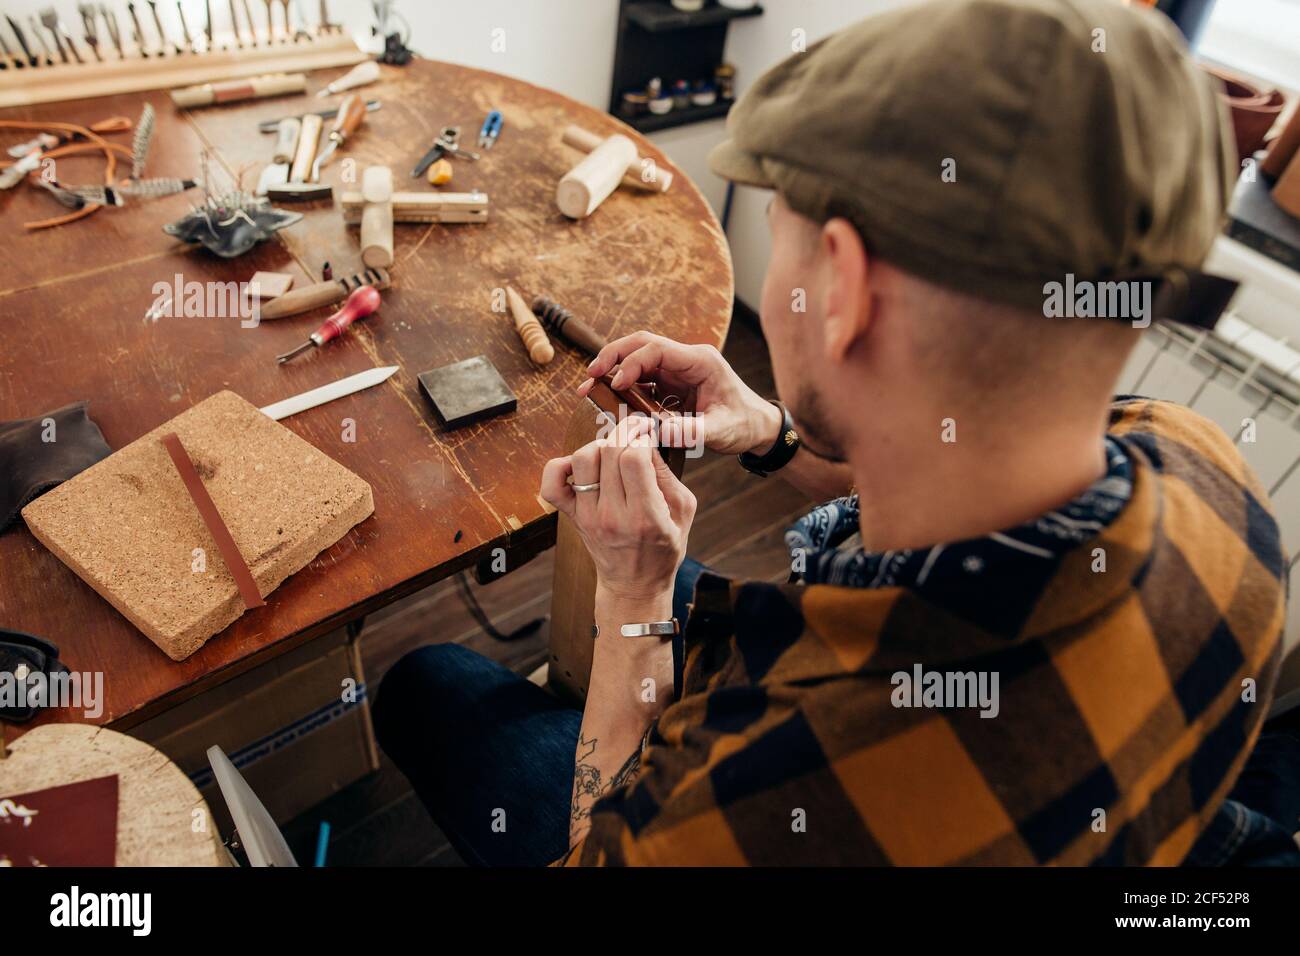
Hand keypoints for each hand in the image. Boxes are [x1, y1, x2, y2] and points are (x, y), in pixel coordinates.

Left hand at [540, 415, 695, 602]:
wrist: (635, 586)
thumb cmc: (664, 548)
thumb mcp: (684, 512)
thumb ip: (666, 474)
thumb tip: (646, 440)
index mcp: (646, 516)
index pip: (634, 458)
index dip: (641, 436)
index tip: (649, 433)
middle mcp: (612, 516)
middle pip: (609, 452)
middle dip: (624, 431)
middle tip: (635, 429)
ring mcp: (588, 516)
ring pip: (581, 460)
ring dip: (599, 445)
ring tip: (613, 449)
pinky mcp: (573, 517)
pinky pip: (552, 485)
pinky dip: (560, 466)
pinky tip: (580, 465)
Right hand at [580, 331, 781, 456]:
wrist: (757, 428)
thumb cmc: (743, 425)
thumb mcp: (720, 431)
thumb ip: (690, 432)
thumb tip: (655, 432)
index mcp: (700, 361)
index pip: (657, 349)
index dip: (632, 363)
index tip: (616, 385)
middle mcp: (686, 360)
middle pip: (641, 344)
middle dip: (613, 356)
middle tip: (590, 374)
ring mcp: (676, 371)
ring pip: (637, 359)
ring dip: (612, 371)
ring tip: (588, 388)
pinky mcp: (670, 385)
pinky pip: (641, 380)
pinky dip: (621, 387)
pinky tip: (605, 400)